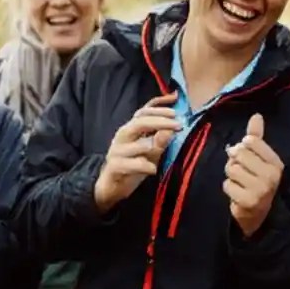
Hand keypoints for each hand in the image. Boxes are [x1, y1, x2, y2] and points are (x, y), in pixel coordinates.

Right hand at [94, 93, 180, 212]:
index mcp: (131, 129)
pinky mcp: (114, 166)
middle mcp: (123, 136)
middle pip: (139, 122)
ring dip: (152, 146)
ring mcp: (117, 151)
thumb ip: (160, 139)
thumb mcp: (150, 152)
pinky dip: (143, 166)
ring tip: (163, 149)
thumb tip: (173, 126)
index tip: (175, 102)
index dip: (159, 106)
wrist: (110, 186)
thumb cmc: (132, 165)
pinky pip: (131, 164)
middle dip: (160, 121)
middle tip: (178, 124)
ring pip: (135, 145)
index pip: (144, 112)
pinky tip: (153, 169)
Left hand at [223, 114, 282, 237]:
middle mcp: (272, 176)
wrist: (257, 212)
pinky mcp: (248, 201)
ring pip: (232, 169)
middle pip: (239, 154)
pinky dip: (229, 188)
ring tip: (239, 182)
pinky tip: (237, 193)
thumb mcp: (259, 158)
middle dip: (234, 162)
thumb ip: (256, 137)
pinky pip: (227, 184)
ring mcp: (261, 190)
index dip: (243, 147)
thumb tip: (256, 116)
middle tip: (242, 172)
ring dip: (231, 176)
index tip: (246, 156)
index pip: (251, 141)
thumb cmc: (256, 180)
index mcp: (276, 163)